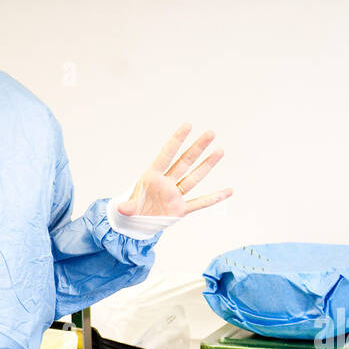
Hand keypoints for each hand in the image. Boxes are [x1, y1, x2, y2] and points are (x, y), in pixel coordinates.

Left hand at [117, 124, 232, 218]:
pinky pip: (199, 203)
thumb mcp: (128, 209)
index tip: (188, 125)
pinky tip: (228, 191)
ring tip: (219, 150)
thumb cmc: (132, 210)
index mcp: (152, 177)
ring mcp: (175, 195)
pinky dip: (214, 198)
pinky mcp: (180, 209)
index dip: (177, 140)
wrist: (136, 223)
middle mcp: (166, 183)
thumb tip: (121, 208)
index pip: (166, 155)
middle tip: (210, 133)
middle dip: (197, 148)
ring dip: (206, 165)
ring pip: (194, 177)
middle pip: (184, 162)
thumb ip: (128, 207)